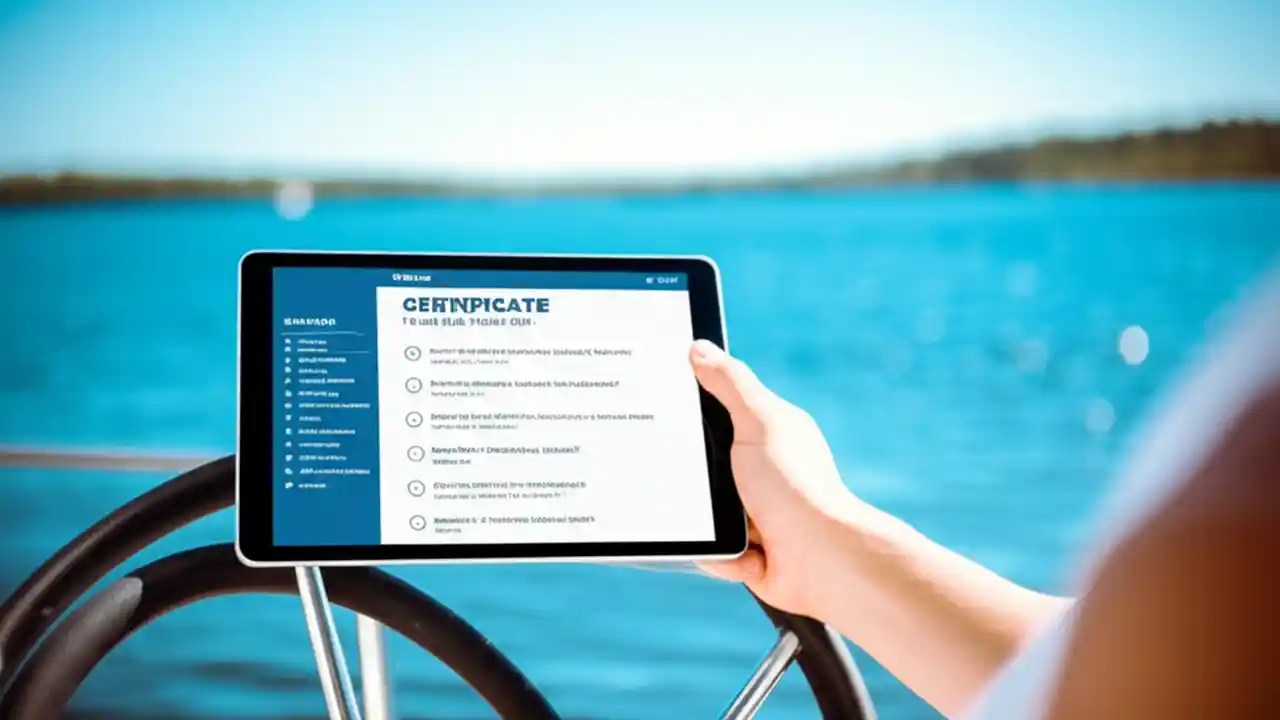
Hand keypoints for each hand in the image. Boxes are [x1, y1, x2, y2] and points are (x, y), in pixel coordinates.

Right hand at [690, 340, 874, 617]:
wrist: (826, 561)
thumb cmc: (795, 487)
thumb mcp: (759, 423)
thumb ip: (729, 384)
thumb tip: (699, 347)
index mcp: (767, 435)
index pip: (721, 411)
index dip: (692, 408)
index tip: (662, 405)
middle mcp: (762, 473)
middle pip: (705, 465)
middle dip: (691, 474)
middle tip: (678, 471)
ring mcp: (757, 515)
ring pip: (703, 512)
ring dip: (704, 522)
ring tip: (717, 523)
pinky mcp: (751, 554)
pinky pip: (714, 551)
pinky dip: (722, 555)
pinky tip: (743, 553)